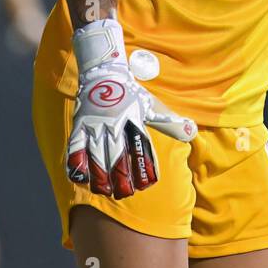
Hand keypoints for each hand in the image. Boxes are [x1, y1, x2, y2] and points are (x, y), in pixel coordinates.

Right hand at [66, 18, 195, 198]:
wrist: (105, 73)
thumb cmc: (132, 95)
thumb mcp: (153, 107)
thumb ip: (171, 122)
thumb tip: (193, 132)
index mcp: (134, 120)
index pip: (140, 147)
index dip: (143, 167)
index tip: (146, 185)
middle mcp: (114, 124)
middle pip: (116, 155)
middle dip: (120, 177)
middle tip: (125, 194)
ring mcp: (95, 125)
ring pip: (95, 155)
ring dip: (100, 176)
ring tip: (104, 191)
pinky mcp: (79, 126)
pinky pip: (74, 147)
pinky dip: (76, 164)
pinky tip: (81, 179)